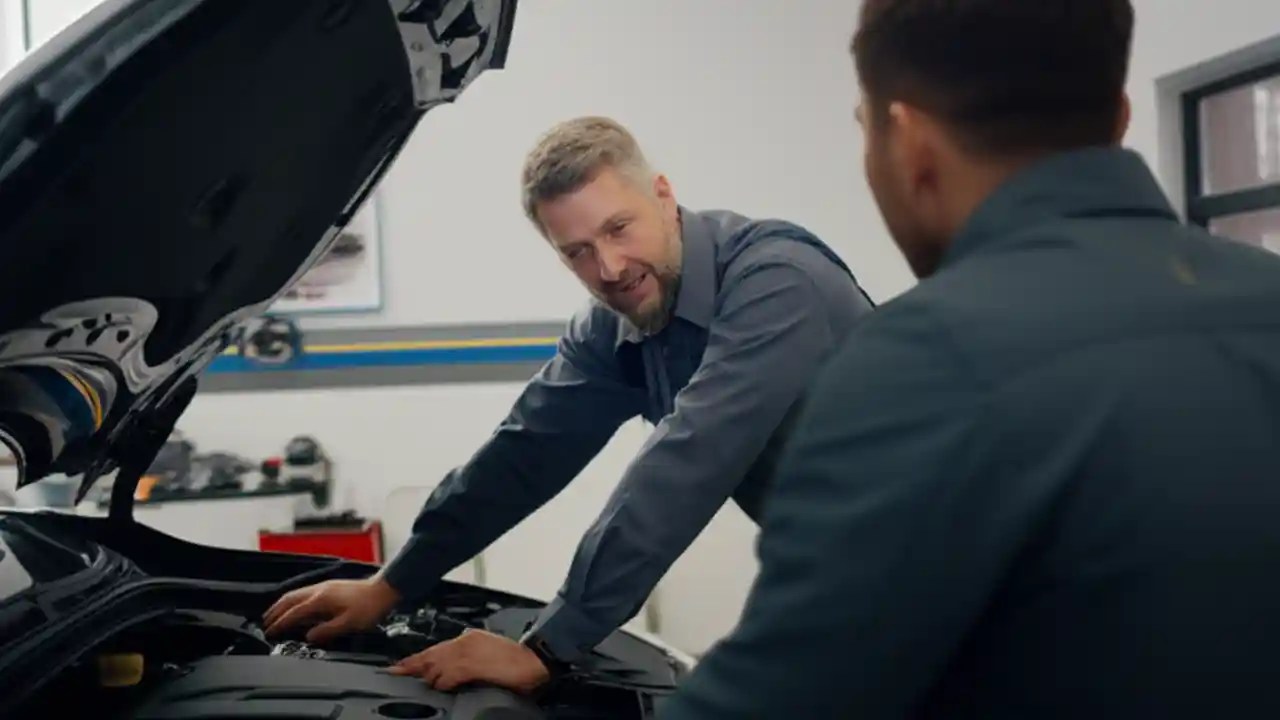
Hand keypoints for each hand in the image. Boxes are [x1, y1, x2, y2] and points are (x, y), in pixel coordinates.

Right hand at [262, 576, 400, 643]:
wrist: (385, 589)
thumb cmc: (369, 607)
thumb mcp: (349, 623)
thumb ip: (327, 630)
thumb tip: (308, 636)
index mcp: (321, 599)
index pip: (294, 612)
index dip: (280, 623)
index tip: (269, 632)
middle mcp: (319, 590)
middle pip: (290, 599)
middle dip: (276, 611)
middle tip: (265, 622)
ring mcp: (324, 586)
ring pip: (296, 593)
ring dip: (283, 604)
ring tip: (275, 614)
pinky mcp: (330, 587)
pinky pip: (304, 592)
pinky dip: (294, 600)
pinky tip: (297, 606)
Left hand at [386, 629, 550, 693]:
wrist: (533, 660)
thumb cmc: (515, 659)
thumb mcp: (487, 652)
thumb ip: (468, 657)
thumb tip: (452, 670)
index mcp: (468, 638)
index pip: (436, 648)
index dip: (418, 658)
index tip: (403, 664)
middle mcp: (464, 642)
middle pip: (430, 655)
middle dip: (411, 665)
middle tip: (393, 672)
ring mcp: (466, 654)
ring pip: (435, 666)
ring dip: (427, 677)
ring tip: (416, 683)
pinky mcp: (471, 667)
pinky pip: (447, 677)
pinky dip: (441, 684)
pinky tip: (439, 688)